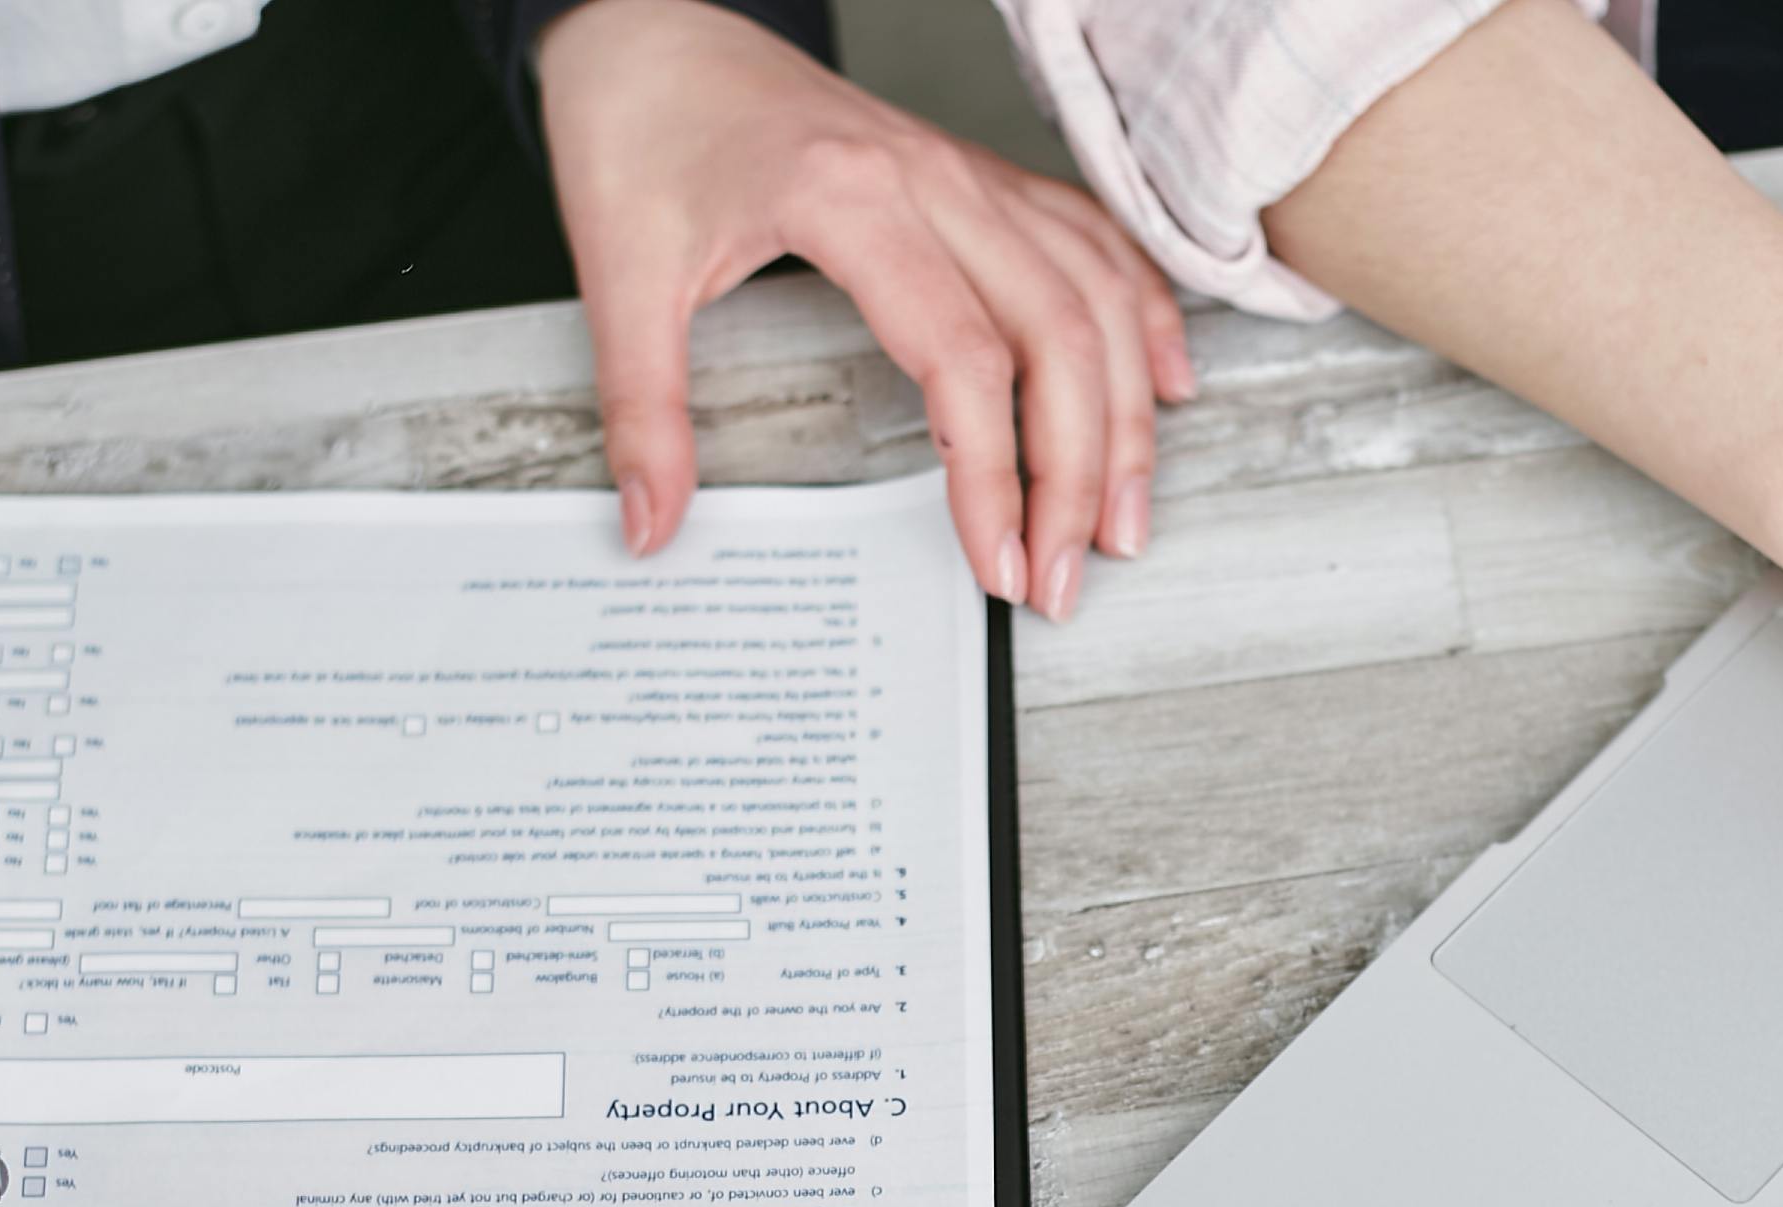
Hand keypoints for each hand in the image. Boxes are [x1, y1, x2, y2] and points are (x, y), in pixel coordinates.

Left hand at [534, 0, 1194, 618]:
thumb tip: (649, 524)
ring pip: (1094, 294)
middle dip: (1077, 473)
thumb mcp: (620, 273)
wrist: (654, 27)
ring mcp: (967, 173)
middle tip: (1065, 575)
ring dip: (1125, 414)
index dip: (994, 478)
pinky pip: (1092, 242)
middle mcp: (933, 180)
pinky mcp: (978, 174)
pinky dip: (1141, 315)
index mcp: (852, 199)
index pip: (966, 361)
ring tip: (1122, 516)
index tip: (998, 564)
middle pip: (1060, 336)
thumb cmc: (645, 127)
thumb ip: (642, 410)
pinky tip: (1162, 382)